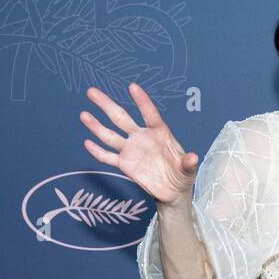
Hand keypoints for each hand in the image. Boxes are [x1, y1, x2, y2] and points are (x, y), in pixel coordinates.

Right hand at [80, 82, 197, 205]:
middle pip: (121, 118)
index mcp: (159, 132)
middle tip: (91, 91)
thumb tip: (194, 158)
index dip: (141, 101)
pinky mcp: (125, 164)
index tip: (132, 86)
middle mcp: (142, 137)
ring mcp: (131, 150)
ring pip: (110, 135)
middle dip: (106, 105)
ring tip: (84, 114)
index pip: (149, 113)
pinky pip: (109, 157)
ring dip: (96, 126)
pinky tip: (87, 143)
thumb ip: (188, 163)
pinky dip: (98, 152)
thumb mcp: (188, 170)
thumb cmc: (182, 174)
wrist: (173, 191)